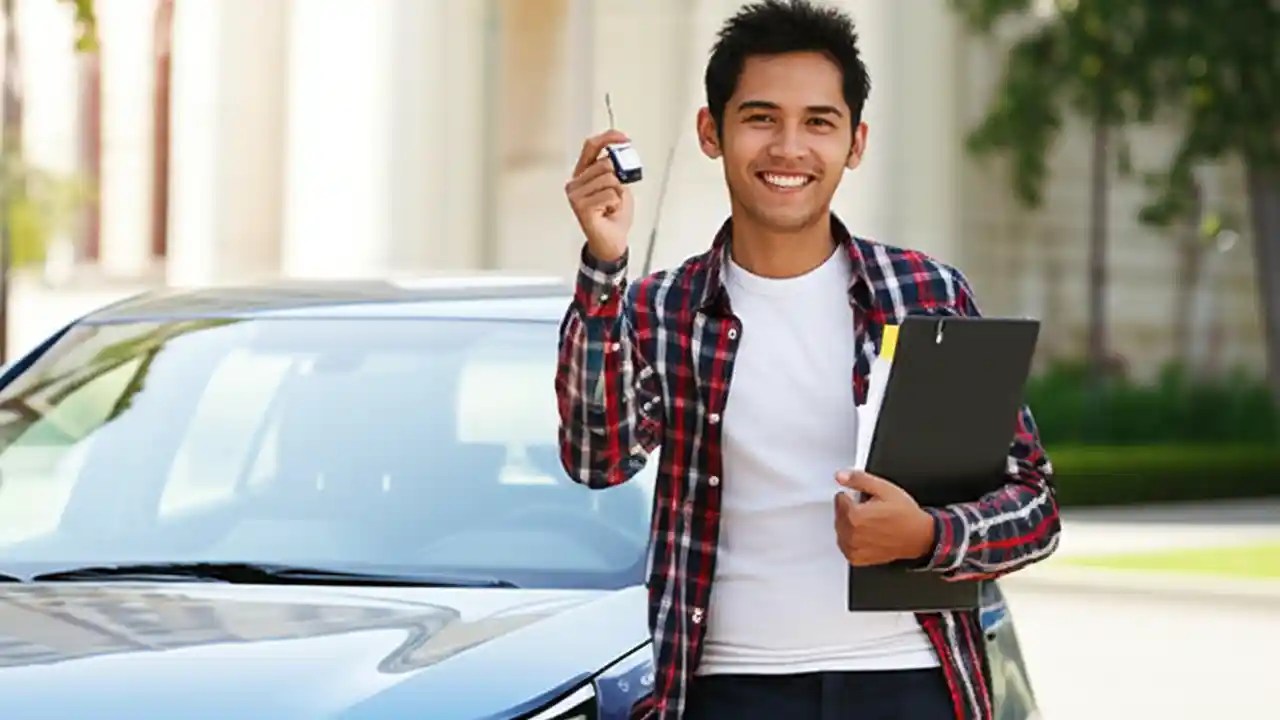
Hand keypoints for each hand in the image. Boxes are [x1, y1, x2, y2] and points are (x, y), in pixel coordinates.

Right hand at [565, 130, 634, 263]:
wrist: (612, 241)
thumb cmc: (614, 216)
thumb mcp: (620, 186)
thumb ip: (617, 169)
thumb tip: (620, 154)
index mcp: (583, 173)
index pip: (592, 146)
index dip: (609, 138)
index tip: (625, 139)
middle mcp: (576, 182)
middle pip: (605, 163)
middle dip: (619, 178)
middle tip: (617, 194)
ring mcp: (576, 195)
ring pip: (609, 179)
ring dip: (617, 194)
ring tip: (610, 205)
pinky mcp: (581, 206)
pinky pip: (609, 194)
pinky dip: (615, 203)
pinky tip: (607, 212)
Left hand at [833, 470, 935, 566]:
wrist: (919, 536)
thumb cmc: (906, 515)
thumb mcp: (884, 488)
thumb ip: (859, 480)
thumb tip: (841, 475)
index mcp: (855, 516)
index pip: (840, 500)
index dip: (850, 496)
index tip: (861, 497)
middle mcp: (852, 534)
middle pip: (838, 516)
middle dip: (849, 510)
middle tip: (868, 509)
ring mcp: (854, 548)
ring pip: (840, 531)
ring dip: (848, 524)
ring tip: (868, 521)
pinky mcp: (858, 558)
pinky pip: (845, 547)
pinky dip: (850, 540)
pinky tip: (864, 534)